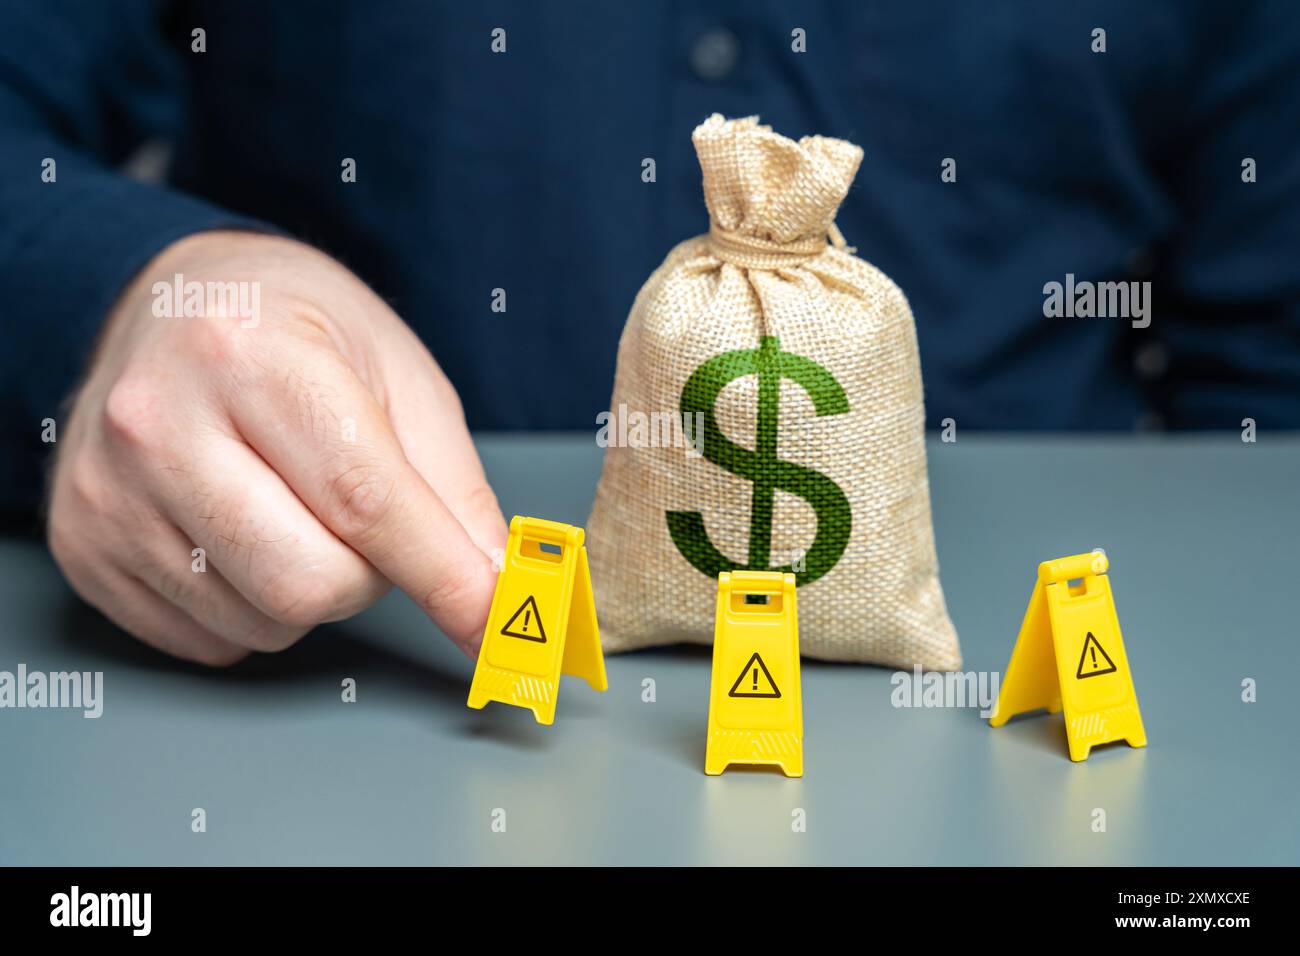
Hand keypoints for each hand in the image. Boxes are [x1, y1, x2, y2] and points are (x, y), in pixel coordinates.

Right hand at [47, 231, 505, 665]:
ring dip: (311, 593)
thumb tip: (501, 593)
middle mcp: (160, 423)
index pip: (364, 502)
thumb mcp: (400, 377)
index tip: (492, 622)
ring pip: (262, 621)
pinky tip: (241, 535)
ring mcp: (109, 492)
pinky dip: (252, 610)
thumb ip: (455, 492)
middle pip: (307, 583)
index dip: (442, 574)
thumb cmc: (300, 334)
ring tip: (295, 513)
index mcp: (252, 357)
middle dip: (369, 578)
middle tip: (364, 523)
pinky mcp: (84, 547)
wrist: (174, 303)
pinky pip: (207, 640)